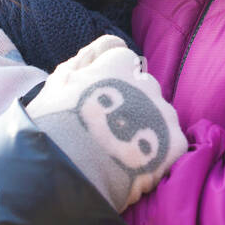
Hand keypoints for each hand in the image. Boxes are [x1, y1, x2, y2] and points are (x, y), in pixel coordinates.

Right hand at [26, 35, 186, 211]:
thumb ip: (79, 64)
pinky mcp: (173, 142)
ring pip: (160, 114)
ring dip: (147, 127)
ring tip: (122, 153)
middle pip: (143, 86)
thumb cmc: (51, 128)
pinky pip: (171, 144)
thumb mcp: (55, 86)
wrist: (65, 175)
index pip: (122, 58)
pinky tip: (136, 168)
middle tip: (107, 129)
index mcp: (117, 63)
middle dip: (130, 102)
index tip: (96, 99)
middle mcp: (145, 82)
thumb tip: (99, 49)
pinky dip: (158, 155)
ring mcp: (163, 112)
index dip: (107, 79)